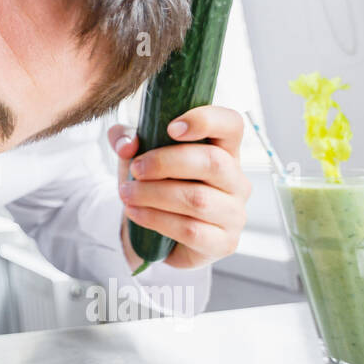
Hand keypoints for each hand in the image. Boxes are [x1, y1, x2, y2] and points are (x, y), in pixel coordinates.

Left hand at [107, 106, 251, 270]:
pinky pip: (190, 230)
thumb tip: (127, 144)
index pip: (232, 124)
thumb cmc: (155, 185)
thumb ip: (126, 138)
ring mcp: (234, 213)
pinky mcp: (223, 243)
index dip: (206, 120)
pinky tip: (135, 213)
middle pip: (213, 161)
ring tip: (126, 193)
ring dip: (153, 194)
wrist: (153, 233)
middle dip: (166, 163)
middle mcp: (236, 181)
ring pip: (198, 199)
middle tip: (135, 169)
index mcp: (223, 150)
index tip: (171, 128)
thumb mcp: (137, 155)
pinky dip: (156, 219)